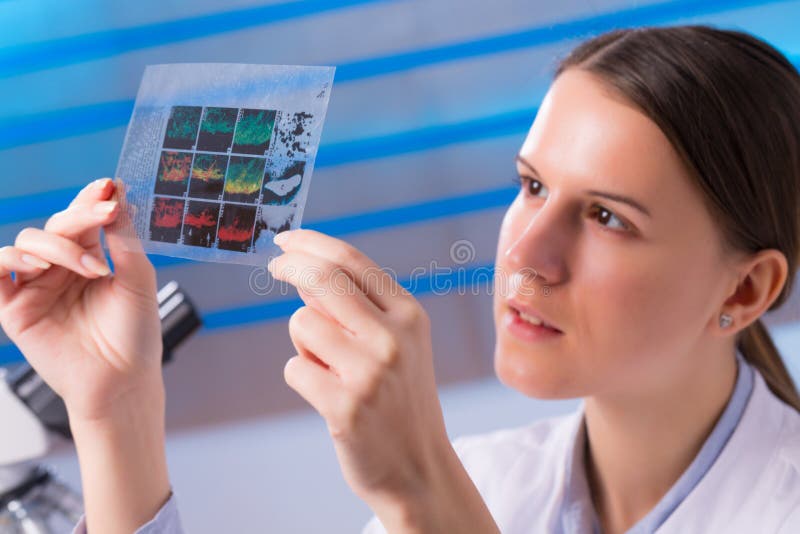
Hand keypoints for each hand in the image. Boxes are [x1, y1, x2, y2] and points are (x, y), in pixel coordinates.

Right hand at [0, 178, 162, 420]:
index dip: (92, 200)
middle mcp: (62, 268)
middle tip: (106, 214)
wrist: (122, 381)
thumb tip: (117, 193)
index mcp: (91, 258)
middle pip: (57, 225)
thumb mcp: (138, 280)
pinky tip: (38, 265)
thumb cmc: (135, 334)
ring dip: (57, 245)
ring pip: (28, 242)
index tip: (109, 187)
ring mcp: (37, 286)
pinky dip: (10, 260)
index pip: (84, 219)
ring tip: (89, 268)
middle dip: (81, 217)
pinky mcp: (15, 308)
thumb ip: (123, 239)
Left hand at [269, 229, 485, 529]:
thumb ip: (358, 308)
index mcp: (409, 315)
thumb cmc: (401, 400)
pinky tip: (328, 397)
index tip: (286, 241)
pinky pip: (294, 367)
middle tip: (274, 267)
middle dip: (289, 266)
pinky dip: (302, 377)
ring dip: (304, 343)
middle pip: (322, 279)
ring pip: (301, 324)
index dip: (311, 243)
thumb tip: (306, 275)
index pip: (351, 261)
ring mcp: (370, 372)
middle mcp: (393, 338)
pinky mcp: (344, 407)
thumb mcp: (397, 345)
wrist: (418, 468)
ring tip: (330, 370)